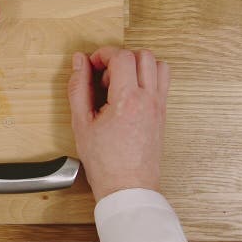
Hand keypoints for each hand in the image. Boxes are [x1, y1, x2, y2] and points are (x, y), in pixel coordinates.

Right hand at [67, 47, 169, 201]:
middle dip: (119, 57)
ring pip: (158, 65)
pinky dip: (147, 77)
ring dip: (137, 64)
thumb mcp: (81, 123)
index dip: (102, 54)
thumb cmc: (105, 161)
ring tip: (118, 82)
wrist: (127, 187)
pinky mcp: (163, 113)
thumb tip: (78, 62)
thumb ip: (78, 87)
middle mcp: (149, 99)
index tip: (90, 65)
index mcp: (128, 100)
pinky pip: (162, 81)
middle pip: (143, 55)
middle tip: (102, 73)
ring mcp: (159, 105)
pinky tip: (129, 92)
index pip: (122, 57)